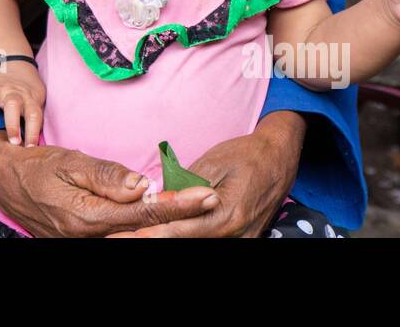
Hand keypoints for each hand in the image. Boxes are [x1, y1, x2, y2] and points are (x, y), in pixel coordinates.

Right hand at [0, 60, 44, 145]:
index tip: (31, 147)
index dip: (34, 131)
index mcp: (29, 97)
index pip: (34, 115)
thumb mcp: (38, 99)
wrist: (14, 62)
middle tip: (12, 142)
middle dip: (12, 125)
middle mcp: (13, 93)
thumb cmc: (28, 89)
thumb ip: (36, 118)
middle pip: (13, 106)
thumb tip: (36, 147)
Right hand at [0, 131, 220, 236]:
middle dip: (180, 217)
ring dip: (164, 222)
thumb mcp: (69, 160)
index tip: (206, 194)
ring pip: (135, 236)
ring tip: (193, 202)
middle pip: (145, 231)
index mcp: (86, 217)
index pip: (144, 213)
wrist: (3, 179)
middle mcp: (88, 238)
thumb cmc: (36, 165)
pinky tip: (163, 212)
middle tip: (210, 197)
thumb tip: (144, 186)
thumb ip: (106, 176)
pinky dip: (143, 225)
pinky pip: (120, 235)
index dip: (178, 204)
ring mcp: (85, 243)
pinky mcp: (83, 241)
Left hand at [106, 110, 305, 237]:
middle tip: (119, 239)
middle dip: (153, 241)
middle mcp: (236, 234)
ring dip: (167, 241)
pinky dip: (187, 238)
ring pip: (198, 246)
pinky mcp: (244, 241)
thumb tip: (155, 198)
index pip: (179, 230)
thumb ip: (184, 185)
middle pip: (187, 244)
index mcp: (227, 214)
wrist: (280, 158)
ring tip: (135, 236)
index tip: (125, 236)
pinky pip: (211, 243)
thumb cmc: (245, 154)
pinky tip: (163, 234)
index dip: (150, 235)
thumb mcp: (213, 163)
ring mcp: (242, 241)